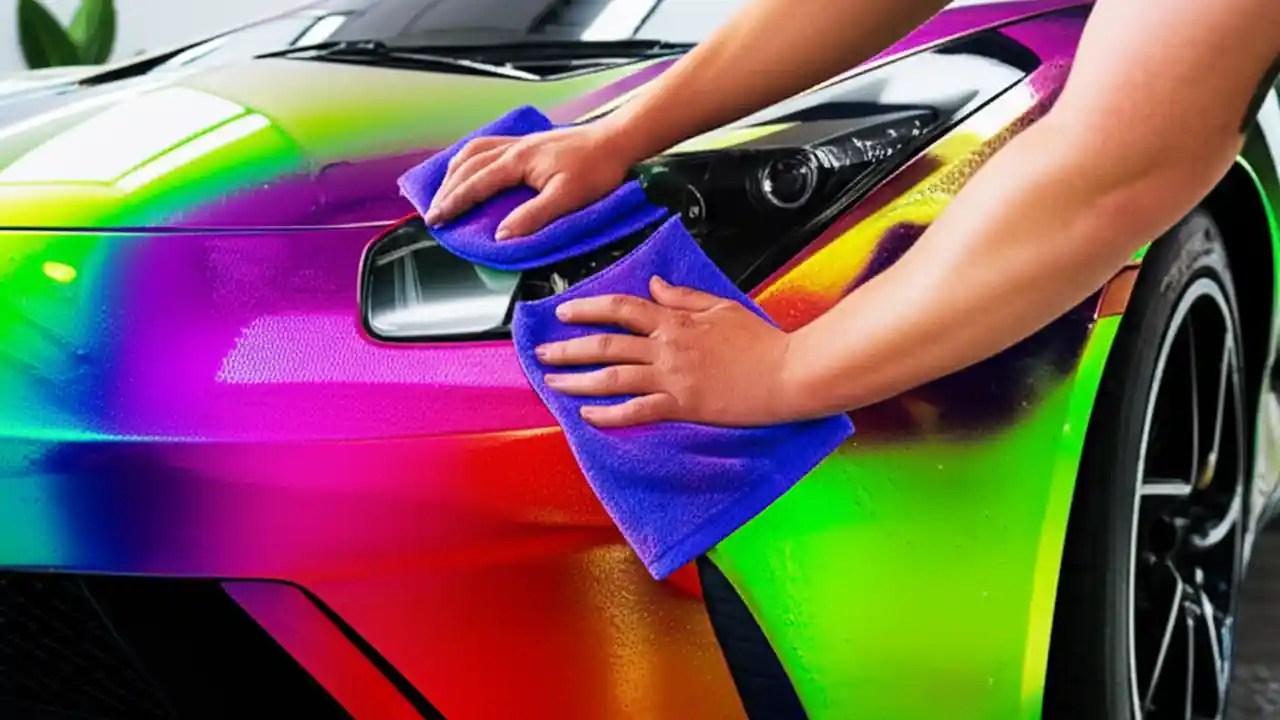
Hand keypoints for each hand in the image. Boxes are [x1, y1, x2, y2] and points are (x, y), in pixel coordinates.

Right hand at [425, 123, 633, 239]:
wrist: (616, 141)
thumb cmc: (597, 169)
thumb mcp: (567, 198)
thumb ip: (532, 217)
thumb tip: (501, 235)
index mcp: (518, 161)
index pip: (476, 184)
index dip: (454, 203)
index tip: (436, 220)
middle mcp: (513, 148)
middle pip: (467, 166)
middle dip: (447, 190)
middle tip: (434, 212)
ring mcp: (520, 142)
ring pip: (474, 151)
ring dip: (455, 170)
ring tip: (444, 189)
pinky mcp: (529, 142)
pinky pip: (488, 145)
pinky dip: (471, 157)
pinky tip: (472, 166)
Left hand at [536, 276, 800, 427]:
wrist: (788, 373)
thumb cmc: (761, 341)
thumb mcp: (721, 306)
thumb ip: (683, 296)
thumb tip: (654, 285)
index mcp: (676, 320)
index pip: (622, 307)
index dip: (588, 308)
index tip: (563, 312)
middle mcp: (667, 346)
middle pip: (606, 342)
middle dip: (568, 348)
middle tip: (541, 353)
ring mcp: (673, 377)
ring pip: (612, 376)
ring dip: (577, 380)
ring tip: (552, 384)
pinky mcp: (682, 405)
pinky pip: (636, 410)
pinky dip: (608, 414)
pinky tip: (587, 416)